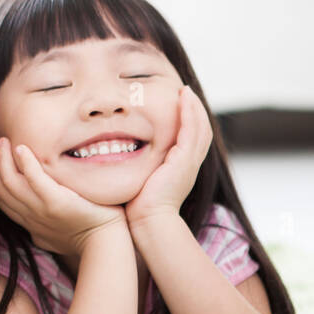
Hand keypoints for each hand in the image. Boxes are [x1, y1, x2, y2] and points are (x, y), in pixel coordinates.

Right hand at [0, 137, 125, 255]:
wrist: (106, 245)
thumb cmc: (91, 240)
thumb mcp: (56, 238)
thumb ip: (43, 229)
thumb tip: (36, 228)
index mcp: (31, 223)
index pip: (3, 199)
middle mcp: (31, 217)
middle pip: (1, 189)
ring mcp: (42, 210)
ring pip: (10, 183)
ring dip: (2, 159)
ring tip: (2, 141)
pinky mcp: (56, 202)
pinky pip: (34, 179)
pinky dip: (26, 163)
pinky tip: (21, 147)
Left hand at [125, 84, 211, 227]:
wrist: (148, 223)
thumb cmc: (137, 207)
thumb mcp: (139, 181)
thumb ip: (136, 168)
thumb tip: (114, 157)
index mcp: (180, 168)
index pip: (189, 139)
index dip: (187, 120)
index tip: (177, 103)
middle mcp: (189, 164)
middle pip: (200, 130)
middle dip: (194, 110)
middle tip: (185, 91)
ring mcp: (189, 162)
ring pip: (200, 127)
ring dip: (194, 106)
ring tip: (185, 90)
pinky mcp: (185, 161)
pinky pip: (192, 130)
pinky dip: (190, 112)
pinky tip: (184, 97)